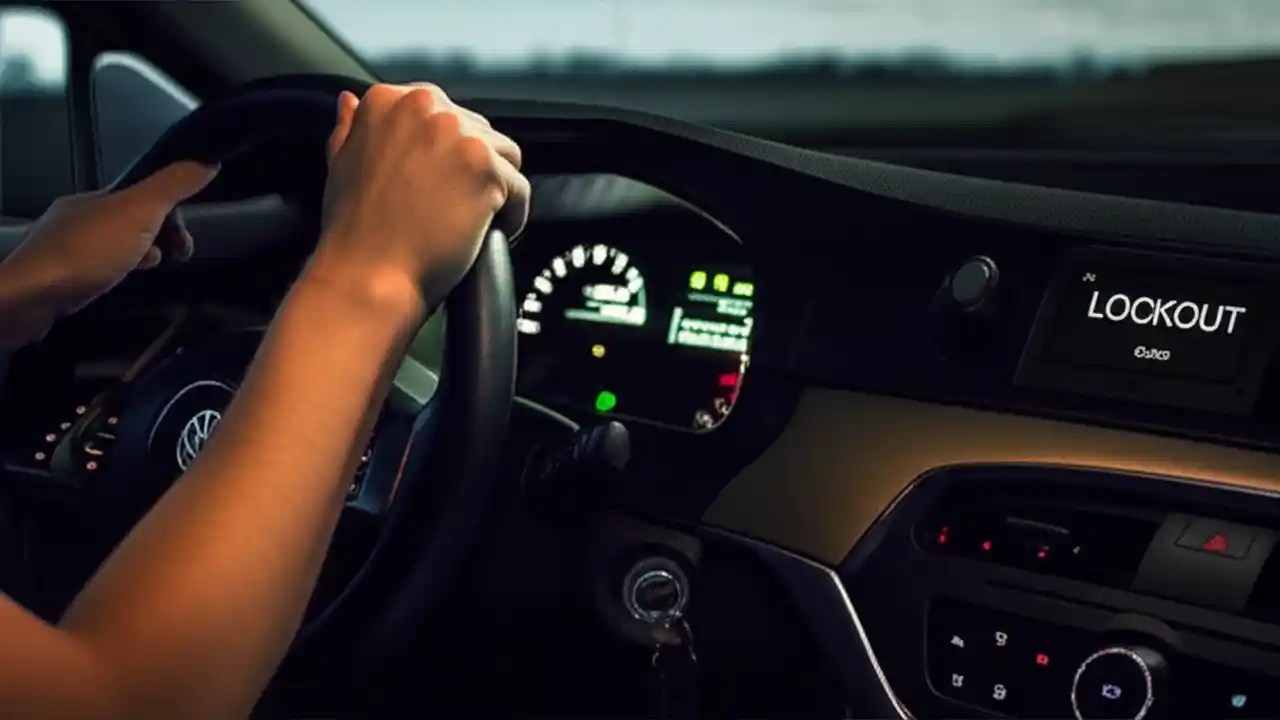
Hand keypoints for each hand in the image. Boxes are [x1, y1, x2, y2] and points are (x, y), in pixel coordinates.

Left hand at [2, 161, 219, 314]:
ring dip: (136, 255)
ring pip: (111, 244)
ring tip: (146, 271)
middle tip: (173, 259)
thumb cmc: (89, 251)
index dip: (170, 213)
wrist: (31, 296)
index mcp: (92, 198)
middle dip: (157, 236)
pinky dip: (114, 271)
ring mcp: (62, 247)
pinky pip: (94, 266)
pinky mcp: (55, 276)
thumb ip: (173, 186)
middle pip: (128, 221)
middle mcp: (73, 217)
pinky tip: (117, 283)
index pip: (141, 197)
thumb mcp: (139, 211)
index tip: (184, 240)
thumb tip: (208, 160)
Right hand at [312, 83, 530, 313]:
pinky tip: (486, 235)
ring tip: (472, 222)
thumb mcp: (341, 165)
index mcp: (388, 101)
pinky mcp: (486, 168)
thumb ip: (352, 128)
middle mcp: (425, 107)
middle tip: (453, 209)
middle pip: (479, 132)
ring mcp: (459, 135)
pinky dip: (512, 216)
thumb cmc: (354, 230)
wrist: (369, 274)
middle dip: (473, 171)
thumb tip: (351, 101)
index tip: (442, 182)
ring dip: (496, 190)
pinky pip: (520, 189)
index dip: (448, 153)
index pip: (445, 113)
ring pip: (505, 157)